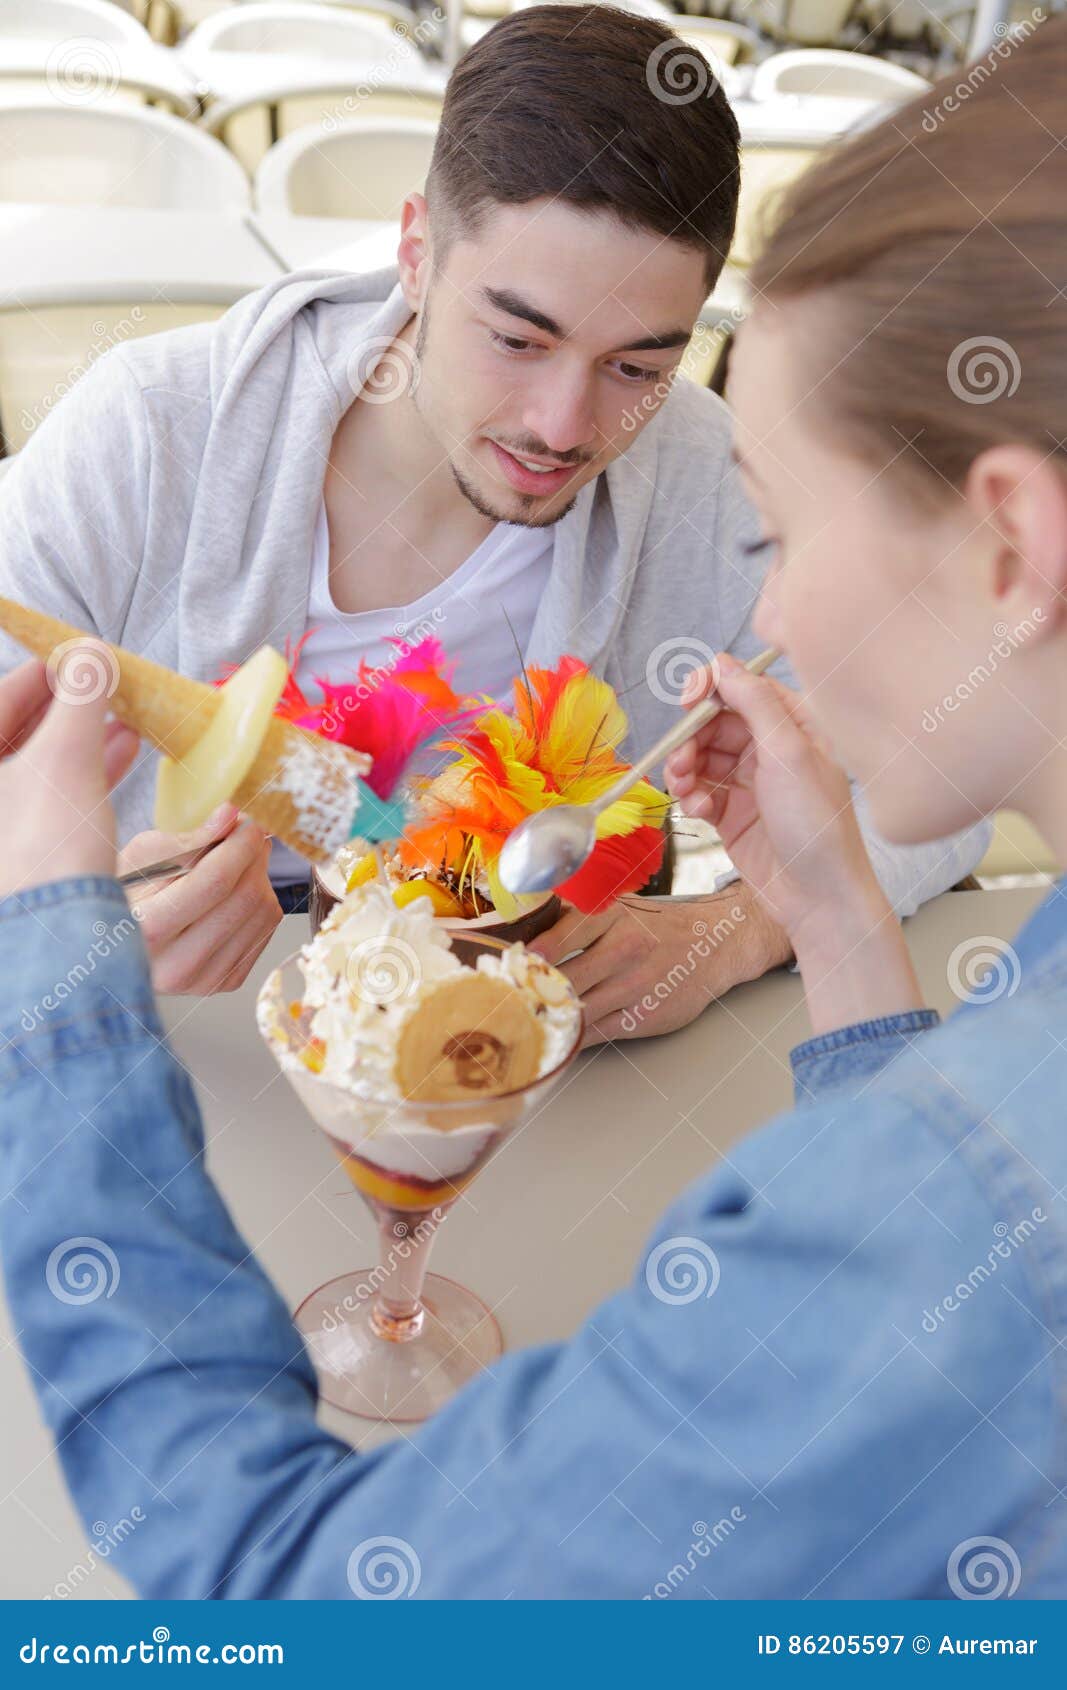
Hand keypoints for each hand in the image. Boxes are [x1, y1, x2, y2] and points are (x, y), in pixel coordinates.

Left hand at [0, 654, 137, 900]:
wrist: (59, 936)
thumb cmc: (47, 849)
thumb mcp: (67, 756)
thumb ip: (81, 697)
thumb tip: (91, 655)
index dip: (42, 673)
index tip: (79, 660)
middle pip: (16, 733)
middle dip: (67, 707)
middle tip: (103, 689)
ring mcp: (2, 829)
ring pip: (37, 765)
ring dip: (82, 738)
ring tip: (123, 719)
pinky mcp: (24, 853)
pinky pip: (52, 795)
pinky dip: (85, 772)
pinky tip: (123, 756)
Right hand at [119, 804, 281, 994]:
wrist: (112, 941)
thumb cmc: (124, 893)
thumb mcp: (142, 856)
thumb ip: (190, 839)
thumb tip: (232, 815)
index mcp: (145, 932)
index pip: (213, 882)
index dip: (240, 844)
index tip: (249, 820)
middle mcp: (174, 967)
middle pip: (244, 898)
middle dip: (254, 856)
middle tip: (247, 833)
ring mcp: (202, 981)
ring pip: (262, 914)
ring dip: (259, 877)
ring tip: (237, 861)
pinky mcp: (224, 983)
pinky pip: (265, 931)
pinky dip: (259, 902)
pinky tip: (235, 892)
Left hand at [529, 883, 790, 1045]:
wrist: (714, 943)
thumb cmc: (655, 926)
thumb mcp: (619, 907)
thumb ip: (574, 918)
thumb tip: (520, 934)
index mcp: (611, 915)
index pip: (559, 938)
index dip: (528, 958)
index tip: (504, 968)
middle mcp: (624, 947)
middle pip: (563, 979)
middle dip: (530, 993)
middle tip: (502, 1001)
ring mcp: (636, 985)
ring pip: (578, 1009)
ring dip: (548, 1017)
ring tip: (520, 1021)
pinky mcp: (645, 1016)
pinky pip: (597, 1032)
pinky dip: (572, 1035)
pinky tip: (555, 1033)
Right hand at [665, 652, 923, 1032]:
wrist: (819, 897)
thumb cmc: (817, 824)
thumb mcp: (789, 754)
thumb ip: (755, 703)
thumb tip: (723, 662)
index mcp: (798, 726)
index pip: (747, 689)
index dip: (714, 689)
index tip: (688, 700)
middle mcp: (774, 750)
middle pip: (716, 723)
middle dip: (693, 736)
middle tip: (681, 757)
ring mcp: (752, 783)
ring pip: (703, 757)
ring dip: (686, 767)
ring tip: (684, 786)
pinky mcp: (733, 814)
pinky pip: (700, 790)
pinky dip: (692, 796)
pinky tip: (700, 810)